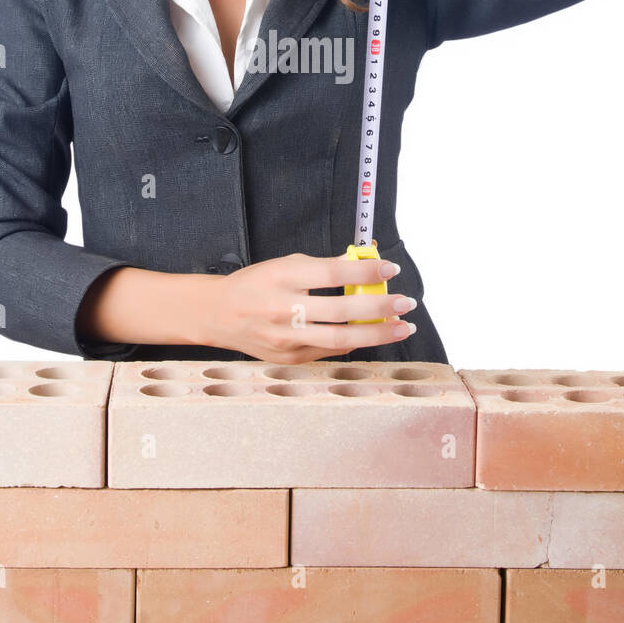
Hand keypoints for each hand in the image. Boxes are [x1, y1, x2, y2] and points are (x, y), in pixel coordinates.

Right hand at [194, 251, 416, 361]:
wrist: (218, 314)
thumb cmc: (254, 284)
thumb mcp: (285, 264)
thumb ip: (322, 266)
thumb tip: (362, 264)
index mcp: (281, 277)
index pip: (331, 273)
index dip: (365, 270)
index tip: (389, 267)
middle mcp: (283, 310)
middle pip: (341, 311)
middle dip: (380, 306)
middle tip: (405, 302)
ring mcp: (285, 339)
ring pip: (341, 339)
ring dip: (377, 333)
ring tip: (401, 326)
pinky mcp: (288, 358)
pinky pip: (330, 351)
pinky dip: (354, 343)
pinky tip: (371, 335)